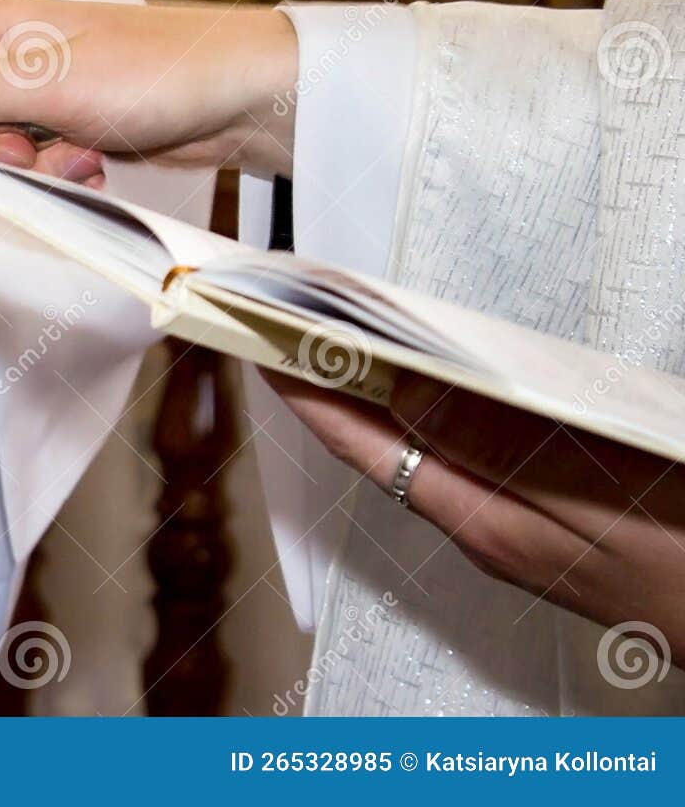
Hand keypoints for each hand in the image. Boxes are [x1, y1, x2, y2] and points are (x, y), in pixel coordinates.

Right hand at [0, 0, 297, 182]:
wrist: (245, 96)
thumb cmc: (163, 71)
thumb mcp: (59, 84)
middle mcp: (10, 53)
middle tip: (17, 151)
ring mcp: (40, 90)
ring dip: (18, 164)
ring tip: (71, 154)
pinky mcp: (66, 123)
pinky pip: (29, 159)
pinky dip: (52, 171)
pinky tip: (92, 161)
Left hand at [267, 370, 684, 654]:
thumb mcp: (594, 490)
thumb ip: (500, 444)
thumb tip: (404, 392)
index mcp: (483, 522)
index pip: (366, 446)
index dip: (309, 394)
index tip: (262, 344)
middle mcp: (486, 527)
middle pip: (386, 444)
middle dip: (336, 385)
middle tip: (295, 327)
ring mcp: (519, 528)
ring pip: (428, 449)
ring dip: (385, 395)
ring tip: (349, 342)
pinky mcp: (555, 520)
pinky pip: (475, 456)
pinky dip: (446, 412)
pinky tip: (450, 387)